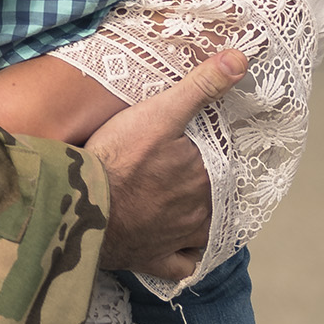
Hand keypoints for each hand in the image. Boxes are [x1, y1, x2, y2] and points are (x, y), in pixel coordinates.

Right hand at [88, 49, 242, 278]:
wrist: (82, 207)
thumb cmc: (118, 158)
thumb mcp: (159, 113)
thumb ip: (200, 87)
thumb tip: (241, 58)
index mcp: (206, 175)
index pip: (220, 161)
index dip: (209, 152)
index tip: (195, 144)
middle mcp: (201, 210)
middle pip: (212, 193)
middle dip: (202, 184)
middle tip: (182, 170)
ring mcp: (179, 238)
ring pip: (203, 229)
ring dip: (199, 218)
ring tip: (182, 202)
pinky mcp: (156, 260)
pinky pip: (182, 265)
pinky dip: (186, 257)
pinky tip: (179, 246)